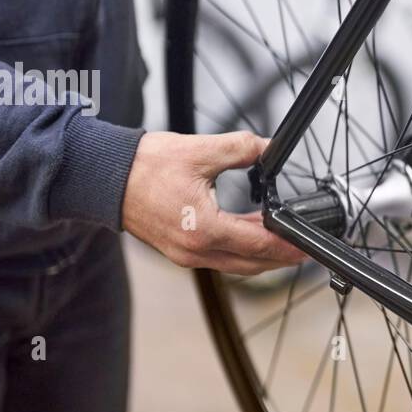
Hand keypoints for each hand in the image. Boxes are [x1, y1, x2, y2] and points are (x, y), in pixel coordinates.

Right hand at [122, 131, 307, 275]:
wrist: (104, 178)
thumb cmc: (144, 166)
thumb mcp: (199, 150)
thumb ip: (241, 148)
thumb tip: (267, 147)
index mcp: (203, 229)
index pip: (258, 244)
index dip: (286, 245)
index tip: (306, 245)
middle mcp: (195, 250)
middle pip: (251, 264)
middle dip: (280, 258)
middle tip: (304, 250)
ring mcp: (186, 256)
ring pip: (236, 265)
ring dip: (261, 257)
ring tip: (284, 244)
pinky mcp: (179, 252)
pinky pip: (219, 258)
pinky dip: (240, 252)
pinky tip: (251, 235)